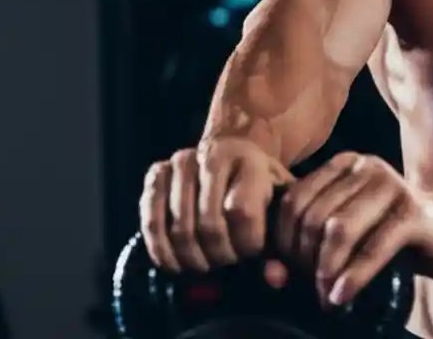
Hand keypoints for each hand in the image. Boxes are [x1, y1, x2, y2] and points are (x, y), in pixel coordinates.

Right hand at [139, 135, 293, 272]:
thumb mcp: (279, 207)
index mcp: (249, 160)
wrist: (232, 158)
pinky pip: (151, 220)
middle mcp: (212, 155)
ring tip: (205, 266)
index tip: (251, 254)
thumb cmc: (259, 189)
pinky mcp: (156, 173)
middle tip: (226, 264)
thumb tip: (274, 277)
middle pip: (209, 224)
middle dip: (219, 256)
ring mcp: (180, 162)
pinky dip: (162, 250)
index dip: (245, 244)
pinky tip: (176, 265)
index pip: (241, 213)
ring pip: (179, 227)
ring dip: (192, 258)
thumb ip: (280, 242)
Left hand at [273, 151, 432, 307]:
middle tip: (311, 290)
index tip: (287, 275)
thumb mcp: (351, 236)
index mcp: (345, 165)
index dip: (281, 243)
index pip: (292, 200)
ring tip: (325, 297)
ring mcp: (391, 185)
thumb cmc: (399, 238)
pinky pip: (371, 247)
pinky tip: (341, 297)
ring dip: (324, 271)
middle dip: (303, 261)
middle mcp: (366, 167)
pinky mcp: (413, 211)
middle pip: (311, 216)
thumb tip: (271, 276)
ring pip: (337, 229)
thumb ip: (310, 247)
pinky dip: (351, 277)